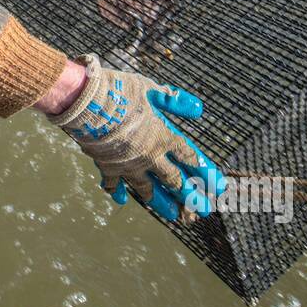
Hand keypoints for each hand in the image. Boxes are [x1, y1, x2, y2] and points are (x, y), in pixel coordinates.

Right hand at [48, 53, 224, 220]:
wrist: (88, 105)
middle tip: (202, 211)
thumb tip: (198, 109)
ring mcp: (128, 165)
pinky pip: (114, 184)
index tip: (218, 188)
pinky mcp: (108, 167)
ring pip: (148, 189)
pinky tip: (121, 201)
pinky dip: (118, 192)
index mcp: (164, 137)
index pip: (190, 158)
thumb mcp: (152, 91)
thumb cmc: (121, 93)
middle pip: (174, 181)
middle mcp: (150, 156)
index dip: (206, 173)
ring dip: (161, 202)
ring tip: (173, 216)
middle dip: (189, 197)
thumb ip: (175, 102)